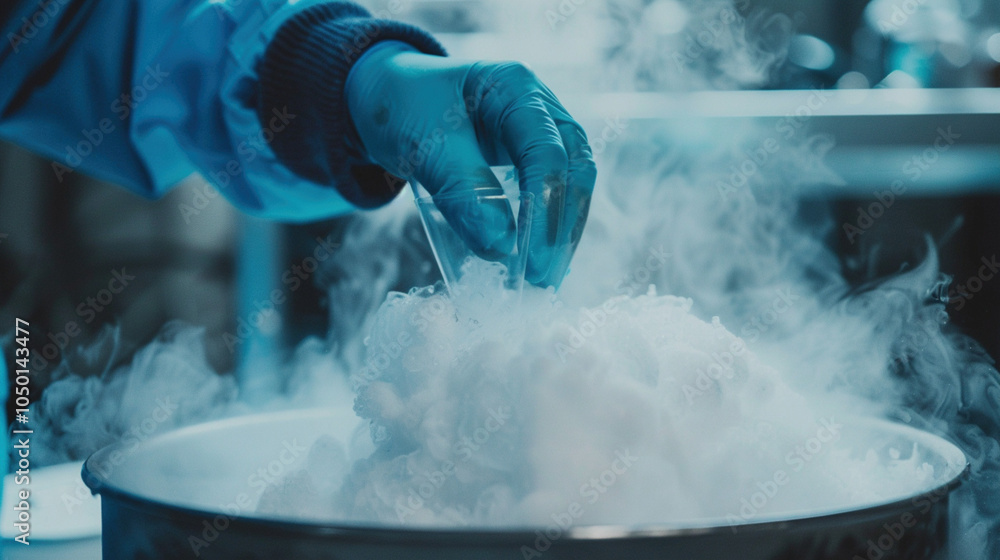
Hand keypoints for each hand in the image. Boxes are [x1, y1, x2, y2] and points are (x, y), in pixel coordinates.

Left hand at [346, 41, 596, 288]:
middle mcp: (540, 106)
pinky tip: (540, 258)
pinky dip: (548, 225)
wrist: (384, 97)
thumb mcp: (424, 145)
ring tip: (545, 277)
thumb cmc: (401, 107)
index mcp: (516, 88)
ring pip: (571, 182)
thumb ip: (463, 191)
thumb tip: (501, 247)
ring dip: (562, 231)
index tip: (532, 262)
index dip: (544, 211)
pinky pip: (552, 191)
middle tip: (543, 278)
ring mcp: (541, 130)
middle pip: (574, 167)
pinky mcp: (530, 156)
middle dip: (562, 226)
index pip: (546, 153)